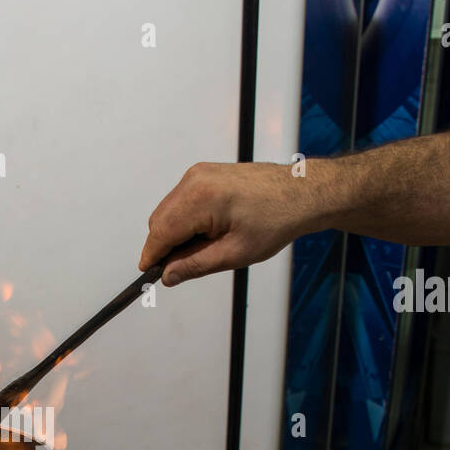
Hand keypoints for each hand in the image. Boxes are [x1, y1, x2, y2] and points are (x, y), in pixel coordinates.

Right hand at [139, 162, 307, 285]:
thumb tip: (167, 275)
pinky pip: (181, 201)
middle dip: (165, 246)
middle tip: (183, 268)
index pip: (160, 232)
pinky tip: (207, 232)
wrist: (301, 193)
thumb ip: (194, 265)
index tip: (147, 274)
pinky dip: (185, 220)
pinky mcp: (204, 174)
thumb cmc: (276, 220)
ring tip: (205, 248)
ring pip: (169, 211)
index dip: (152, 256)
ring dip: (176, 233)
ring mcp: (198, 174)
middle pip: (160, 220)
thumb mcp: (233, 253)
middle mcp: (194, 180)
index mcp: (200, 198)